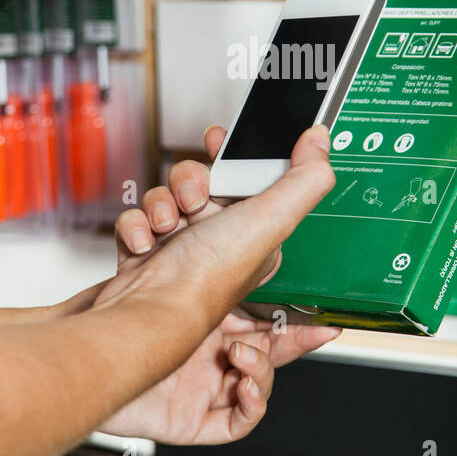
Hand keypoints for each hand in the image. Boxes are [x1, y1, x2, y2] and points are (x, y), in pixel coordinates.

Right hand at [98, 126, 338, 443]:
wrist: (149, 315)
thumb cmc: (209, 281)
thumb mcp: (272, 222)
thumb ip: (304, 179)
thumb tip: (320, 141)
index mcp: (254, 233)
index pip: (246, 181)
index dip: (230, 156)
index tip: (219, 140)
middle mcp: (217, 240)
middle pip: (199, 181)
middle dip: (189, 181)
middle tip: (194, 199)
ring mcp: (178, 247)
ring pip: (165, 196)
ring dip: (161, 204)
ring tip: (168, 227)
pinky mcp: (145, 254)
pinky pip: (136, 219)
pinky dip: (136, 227)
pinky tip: (145, 245)